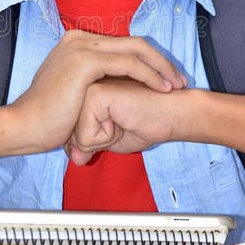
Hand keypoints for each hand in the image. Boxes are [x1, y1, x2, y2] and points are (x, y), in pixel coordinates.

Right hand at [8, 31, 185, 153]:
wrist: (25, 126)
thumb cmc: (48, 118)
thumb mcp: (75, 93)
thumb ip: (93, 84)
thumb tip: (112, 90)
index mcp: (77, 42)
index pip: (124, 45)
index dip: (151, 61)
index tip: (168, 80)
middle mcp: (79, 38)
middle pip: (134, 43)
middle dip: (162, 62)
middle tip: (181, 81)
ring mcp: (82, 46)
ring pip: (137, 49)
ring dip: (162, 67)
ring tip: (177, 85)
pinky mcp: (86, 60)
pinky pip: (129, 64)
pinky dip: (150, 75)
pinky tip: (163, 89)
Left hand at [66, 78, 185, 164]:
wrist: (173, 114)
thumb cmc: (146, 124)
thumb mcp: (111, 140)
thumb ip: (89, 147)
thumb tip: (75, 159)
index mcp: (83, 91)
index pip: (71, 134)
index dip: (96, 143)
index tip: (118, 124)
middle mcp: (82, 85)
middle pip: (70, 135)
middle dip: (98, 141)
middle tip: (123, 121)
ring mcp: (87, 87)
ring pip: (76, 137)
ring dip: (104, 139)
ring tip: (124, 119)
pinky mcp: (95, 93)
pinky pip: (87, 136)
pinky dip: (108, 137)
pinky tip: (124, 118)